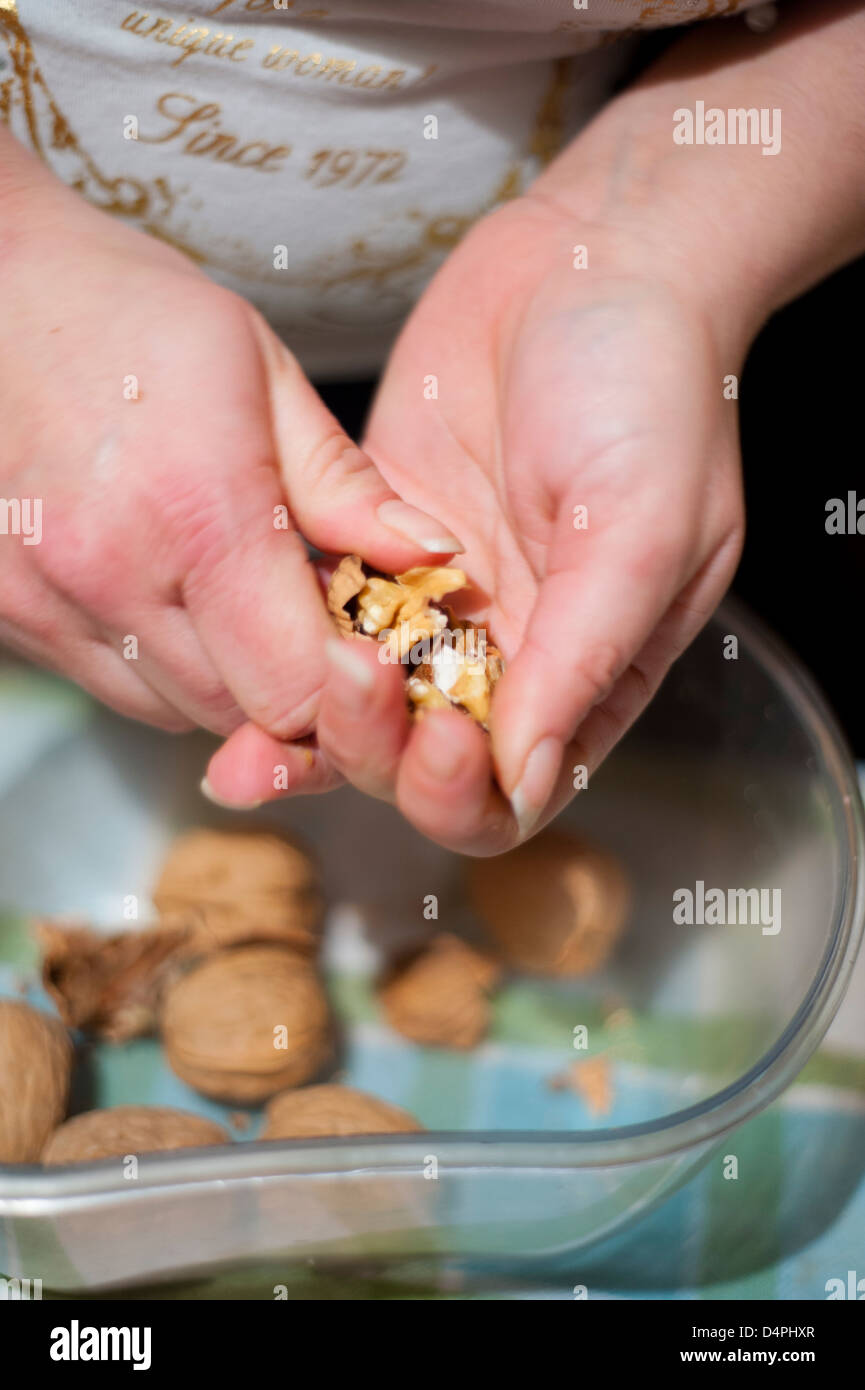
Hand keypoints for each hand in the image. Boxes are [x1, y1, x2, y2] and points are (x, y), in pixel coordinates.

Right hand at [0, 133, 460, 787]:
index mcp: (197, 509)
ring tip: (230, 590)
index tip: (363, 638)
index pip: (294, 686)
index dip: (344, 681)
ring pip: (175, 713)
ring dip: (225, 678)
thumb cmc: (133, 315)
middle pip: (240, 714)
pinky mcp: (7, 613)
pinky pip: (113, 686)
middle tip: (303, 610)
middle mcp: (110, 573)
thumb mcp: (262, 372)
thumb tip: (437, 559)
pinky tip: (165, 588)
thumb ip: (348, 486)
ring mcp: (47, 601)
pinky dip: (159, 664)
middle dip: (290, 682)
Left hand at [212, 192, 743, 848]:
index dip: (465, 794)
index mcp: (582, 672)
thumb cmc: (651, 387)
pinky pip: (314, 612)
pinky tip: (239, 635)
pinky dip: (278, 634)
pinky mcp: (368, 540)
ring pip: (350, 701)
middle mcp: (501, 653)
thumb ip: (586, 656)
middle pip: (415, 762)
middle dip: (376, 752)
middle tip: (354, 687)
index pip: (512, 791)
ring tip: (266, 698)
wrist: (590, 257)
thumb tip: (524, 777)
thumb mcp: (645, 526)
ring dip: (307, 715)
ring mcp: (428, 600)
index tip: (442, 738)